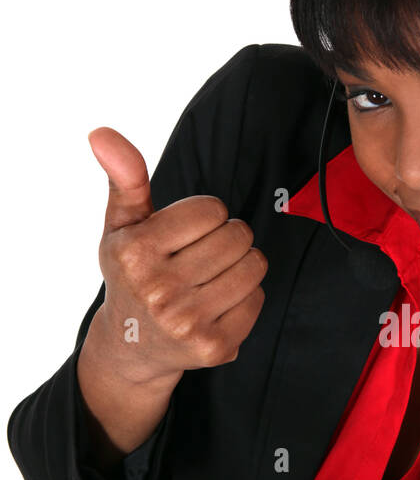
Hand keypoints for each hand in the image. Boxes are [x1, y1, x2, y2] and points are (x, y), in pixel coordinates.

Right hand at [87, 126, 267, 384]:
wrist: (131, 344)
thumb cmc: (131, 272)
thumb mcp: (122, 224)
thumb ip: (124, 176)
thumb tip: (101, 133)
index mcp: (135, 253)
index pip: (212, 209)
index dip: (203, 216)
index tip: (185, 234)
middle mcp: (158, 291)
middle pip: (238, 235)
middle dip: (225, 238)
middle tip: (200, 256)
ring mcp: (187, 322)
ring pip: (254, 265)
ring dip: (240, 265)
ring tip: (211, 277)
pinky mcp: (214, 346)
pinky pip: (258, 298)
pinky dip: (245, 297)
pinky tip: (216, 304)